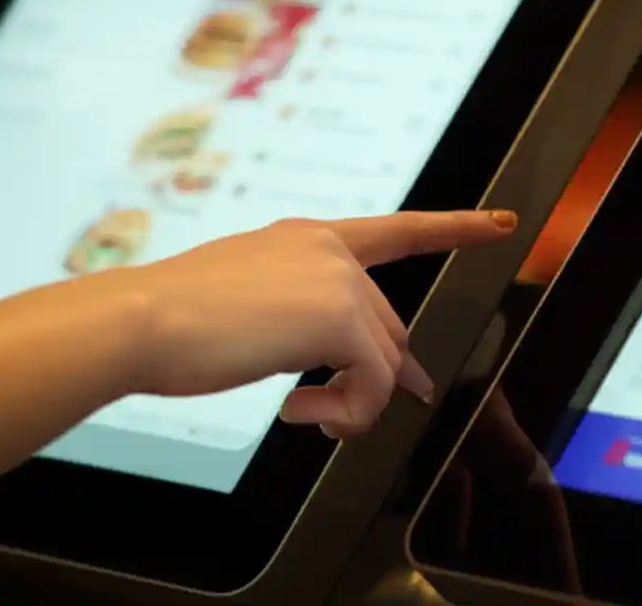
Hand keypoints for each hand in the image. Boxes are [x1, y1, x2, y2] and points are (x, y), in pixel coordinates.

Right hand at [127, 210, 517, 436]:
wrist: (139, 321)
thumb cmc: (177, 323)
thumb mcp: (253, 311)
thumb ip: (312, 326)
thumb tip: (378, 373)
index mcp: (305, 237)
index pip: (397, 231)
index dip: (454, 228)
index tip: (502, 223)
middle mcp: (329, 248)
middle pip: (387, 327)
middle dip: (388, 376)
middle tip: (368, 412)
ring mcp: (338, 278)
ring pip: (385, 362)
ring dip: (354, 406)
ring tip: (310, 419)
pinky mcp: (340, 315)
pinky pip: (372, 386)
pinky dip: (346, 415)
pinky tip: (295, 412)